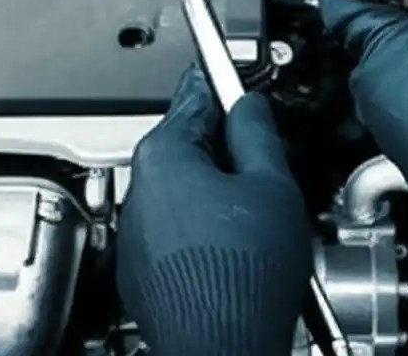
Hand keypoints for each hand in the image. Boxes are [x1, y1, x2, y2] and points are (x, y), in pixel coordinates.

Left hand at [117, 68, 309, 355]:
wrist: (221, 346)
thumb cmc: (243, 279)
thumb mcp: (272, 186)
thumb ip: (258, 132)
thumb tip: (249, 105)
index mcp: (163, 157)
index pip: (196, 96)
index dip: (226, 86)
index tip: (236, 77)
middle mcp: (139, 189)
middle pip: (190, 146)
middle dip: (229, 153)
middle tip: (267, 171)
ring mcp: (136, 231)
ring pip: (184, 191)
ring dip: (218, 195)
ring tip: (255, 222)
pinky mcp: (140, 267)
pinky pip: (176, 230)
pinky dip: (204, 231)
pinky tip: (235, 251)